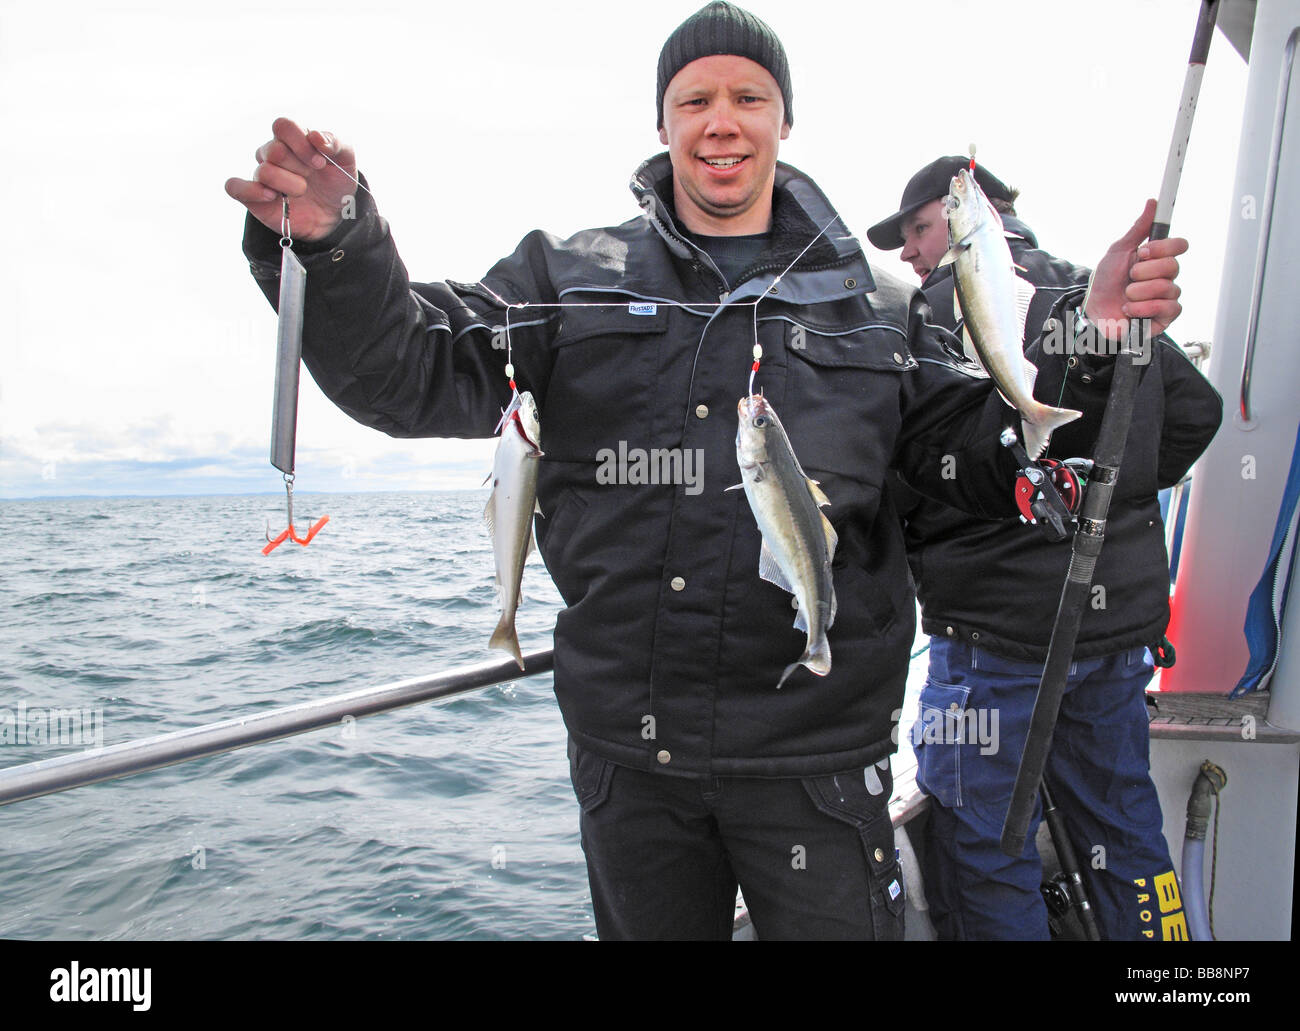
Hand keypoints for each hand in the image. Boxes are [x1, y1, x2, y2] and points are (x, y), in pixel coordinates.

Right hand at [225, 117, 356, 240]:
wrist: (333, 215)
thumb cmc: (336, 182)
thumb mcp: (346, 161)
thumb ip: (336, 143)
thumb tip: (316, 138)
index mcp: (292, 138)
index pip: (283, 126)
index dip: (300, 143)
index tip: (320, 163)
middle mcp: (272, 153)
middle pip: (275, 150)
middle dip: (299, 168)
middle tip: (311, 179)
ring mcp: (261, 174)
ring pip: (264, 171)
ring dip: (289, 185)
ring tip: (301, 191)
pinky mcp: (251, 196)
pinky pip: (234, 186)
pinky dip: (251, 191)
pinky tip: (272, 196)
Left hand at [1084, 199, 1187, 339]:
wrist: (1094, 312)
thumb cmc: (1105, 283)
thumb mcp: (1118, 252)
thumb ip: (1137, 229)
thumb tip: (1152, 202)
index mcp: (1157, 259)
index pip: (1179, 245)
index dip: (1163, 248)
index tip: (1142, 252)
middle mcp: (1166, 276)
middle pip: (1173, 266)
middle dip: (1144, 272)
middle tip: (1129, 278)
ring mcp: (1167, 297)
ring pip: (1168, 287)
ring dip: (1139, 292)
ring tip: (1126, 297)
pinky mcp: (1166, 317)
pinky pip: (1168, 308)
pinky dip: (1144, 308)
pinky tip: (1130, 310)